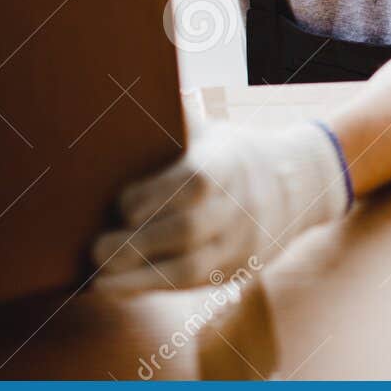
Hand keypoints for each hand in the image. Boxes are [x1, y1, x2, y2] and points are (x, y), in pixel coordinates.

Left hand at [90, 120, 350, 294]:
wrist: (295, 185)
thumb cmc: (230, 153)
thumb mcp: (211, 132)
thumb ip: (174, 124)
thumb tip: (118, 103)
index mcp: (230, 162)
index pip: (197, 180)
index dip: (156, 194)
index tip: (121, 203)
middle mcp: (240, 205)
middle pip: (189, 230)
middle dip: (138, 242)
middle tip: (96, 247)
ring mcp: (240, 243)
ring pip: (189, 268)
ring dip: (138, 275)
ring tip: (99, 275)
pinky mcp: (233, 270)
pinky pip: (189, 286)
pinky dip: (148, 287)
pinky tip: (115, 287)